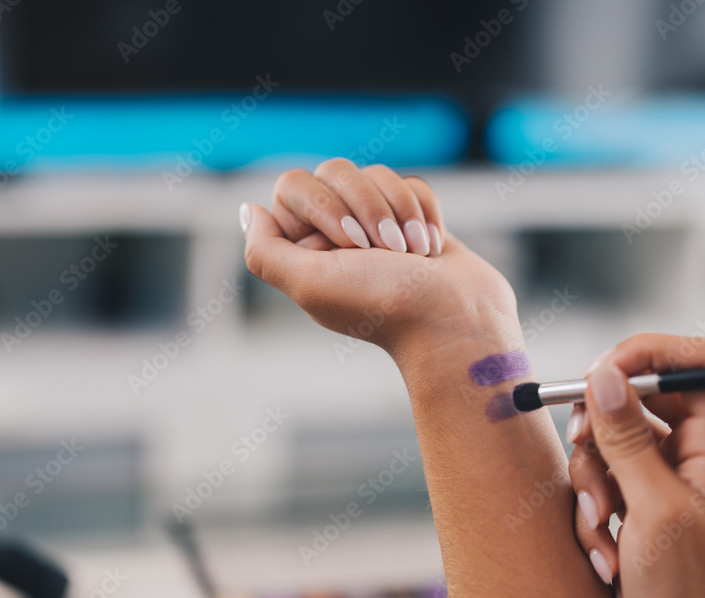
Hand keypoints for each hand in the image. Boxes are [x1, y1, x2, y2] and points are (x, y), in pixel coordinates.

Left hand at [241, 160, 519, 360]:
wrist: (456, 318)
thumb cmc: (383, 305)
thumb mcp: (309, 283)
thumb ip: (265, 252)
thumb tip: (248, 210)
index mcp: (304, 250)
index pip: (293, 186)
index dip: (324, 207)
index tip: (350, 246)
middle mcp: (336, 236)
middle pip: (336, 171)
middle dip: (366, 206)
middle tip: (385, 251)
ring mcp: (376, 226)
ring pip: (376, 175)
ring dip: (399, 212)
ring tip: (413, 254)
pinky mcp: (414, 220)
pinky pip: (412, 184)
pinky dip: (424, 213)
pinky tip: (431, 248)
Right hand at [567, 334, 704, 597]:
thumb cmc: (688, 584)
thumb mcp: (654, 506)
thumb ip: (628, 438)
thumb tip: (604, 377)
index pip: (691, 359)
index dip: (645, 352)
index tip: (600, 373)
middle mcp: (690, 446)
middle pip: (635, 393)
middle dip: (600, 427)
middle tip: (583, 443)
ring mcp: (659, 469)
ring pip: (604, 438)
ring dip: (591, 482)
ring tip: (604, 523)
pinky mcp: (632, 493)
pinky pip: (594, 474)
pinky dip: (590, 508)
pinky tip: (608, 548)